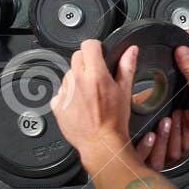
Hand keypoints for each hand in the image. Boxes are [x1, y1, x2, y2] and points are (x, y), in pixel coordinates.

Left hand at [52, 37, 133, 161]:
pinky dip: (68, 96)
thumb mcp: (125, 91)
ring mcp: (65, 92)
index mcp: (96, 75)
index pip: (88, 45)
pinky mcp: (56, 104)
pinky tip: (79, 106)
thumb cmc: (114, 121)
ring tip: (88, 96)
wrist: (100, 143)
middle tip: (95, 78)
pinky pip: (60, 92)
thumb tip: (131, 51)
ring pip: (68, 75)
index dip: (95, 48)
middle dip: (86, 63)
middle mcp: (78, 81)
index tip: (98, 55)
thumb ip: (127, 67)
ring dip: (77, 80)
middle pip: (76, 57)